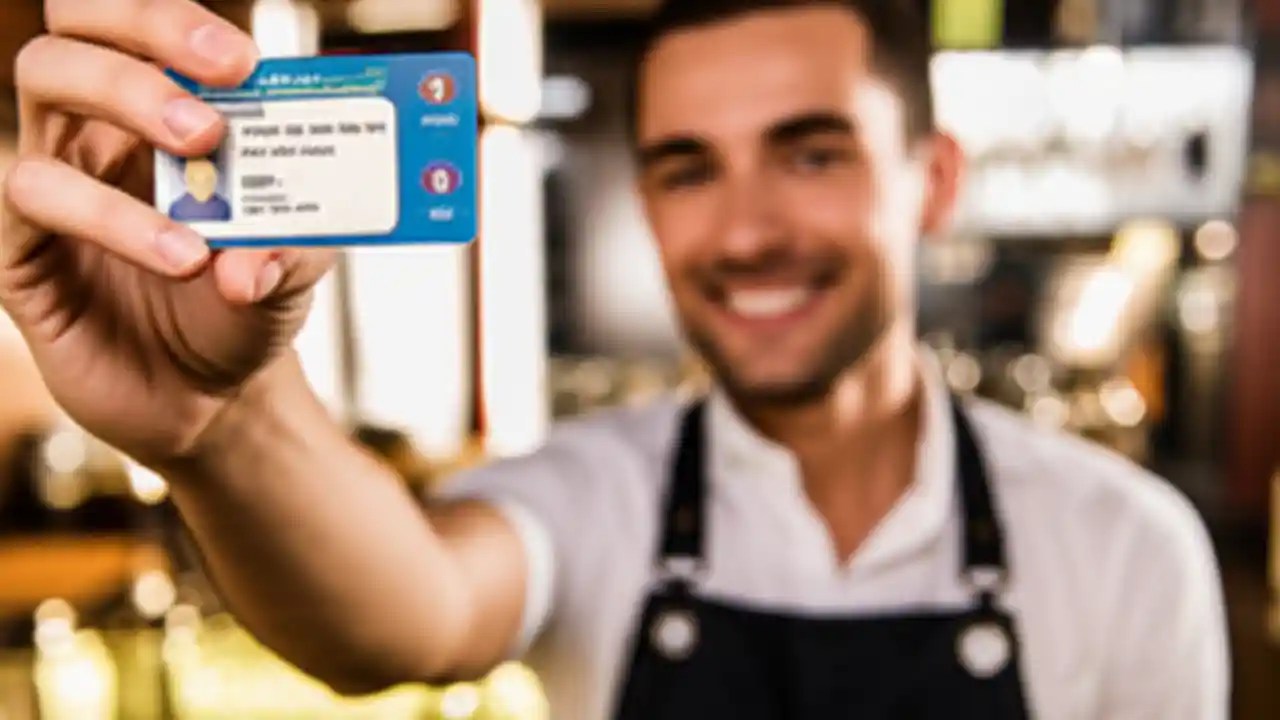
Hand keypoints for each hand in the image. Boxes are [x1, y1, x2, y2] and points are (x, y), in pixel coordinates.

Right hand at [0, 0, 335, 464]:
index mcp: (164, 115)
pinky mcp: (21, 248)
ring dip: (127, 108)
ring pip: (44, 88)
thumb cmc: (247, 306)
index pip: (140, 25)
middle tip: (212, 109)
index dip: (175, 22)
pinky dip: (113, 219)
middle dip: (142, 39)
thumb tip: (256, 257)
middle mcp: (98, 132)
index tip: (243, 61)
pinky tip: (182, 258)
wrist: (211, 396)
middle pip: (76, 30)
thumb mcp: (298, 269)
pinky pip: (35, 197)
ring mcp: (55, 181)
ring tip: (204, 171)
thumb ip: (298, 245)